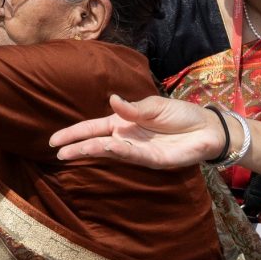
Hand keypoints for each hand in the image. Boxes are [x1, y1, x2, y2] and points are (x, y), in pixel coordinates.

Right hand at [48, 94, 223, 165]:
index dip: (74, 133)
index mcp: (123, 122)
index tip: (54, 140)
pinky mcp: (153, 159)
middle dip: (76, 147)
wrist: (206, 128)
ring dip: (90, 151)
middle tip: (57, 152)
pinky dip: (117, 151)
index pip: (92, 128)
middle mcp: (126, 138)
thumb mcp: (153, 105)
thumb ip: (132, 107)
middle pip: (96, 142)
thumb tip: (112, 100)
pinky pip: (132, 155)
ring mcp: (138, 150)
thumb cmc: (180, 114)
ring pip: (109, 151)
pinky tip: (104, 147)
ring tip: (70, 153)